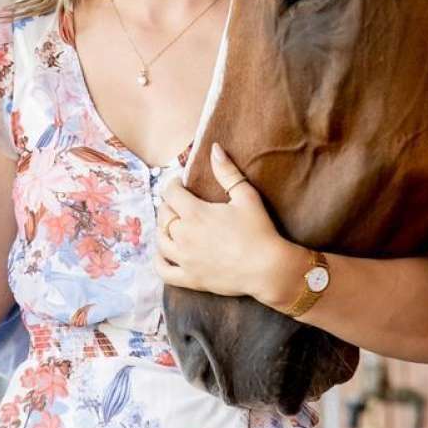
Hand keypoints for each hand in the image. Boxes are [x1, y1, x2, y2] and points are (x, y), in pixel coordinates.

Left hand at [154, 143, 308, 309]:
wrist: (268, 269)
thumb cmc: (259, 230)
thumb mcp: (246, 196)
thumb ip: (227, 172)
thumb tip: (214, 149)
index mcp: (195, 213)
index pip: (169, 192)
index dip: (172, 184)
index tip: (180, 183)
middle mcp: (184, 236)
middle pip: (163, 214)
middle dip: (169, 204)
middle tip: (179, 202)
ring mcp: (185, 259)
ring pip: (160, 240)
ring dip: (163, 228)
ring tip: (173, 223)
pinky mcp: (190, 278)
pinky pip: (163, 270)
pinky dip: (159, 259)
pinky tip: (164, 251)